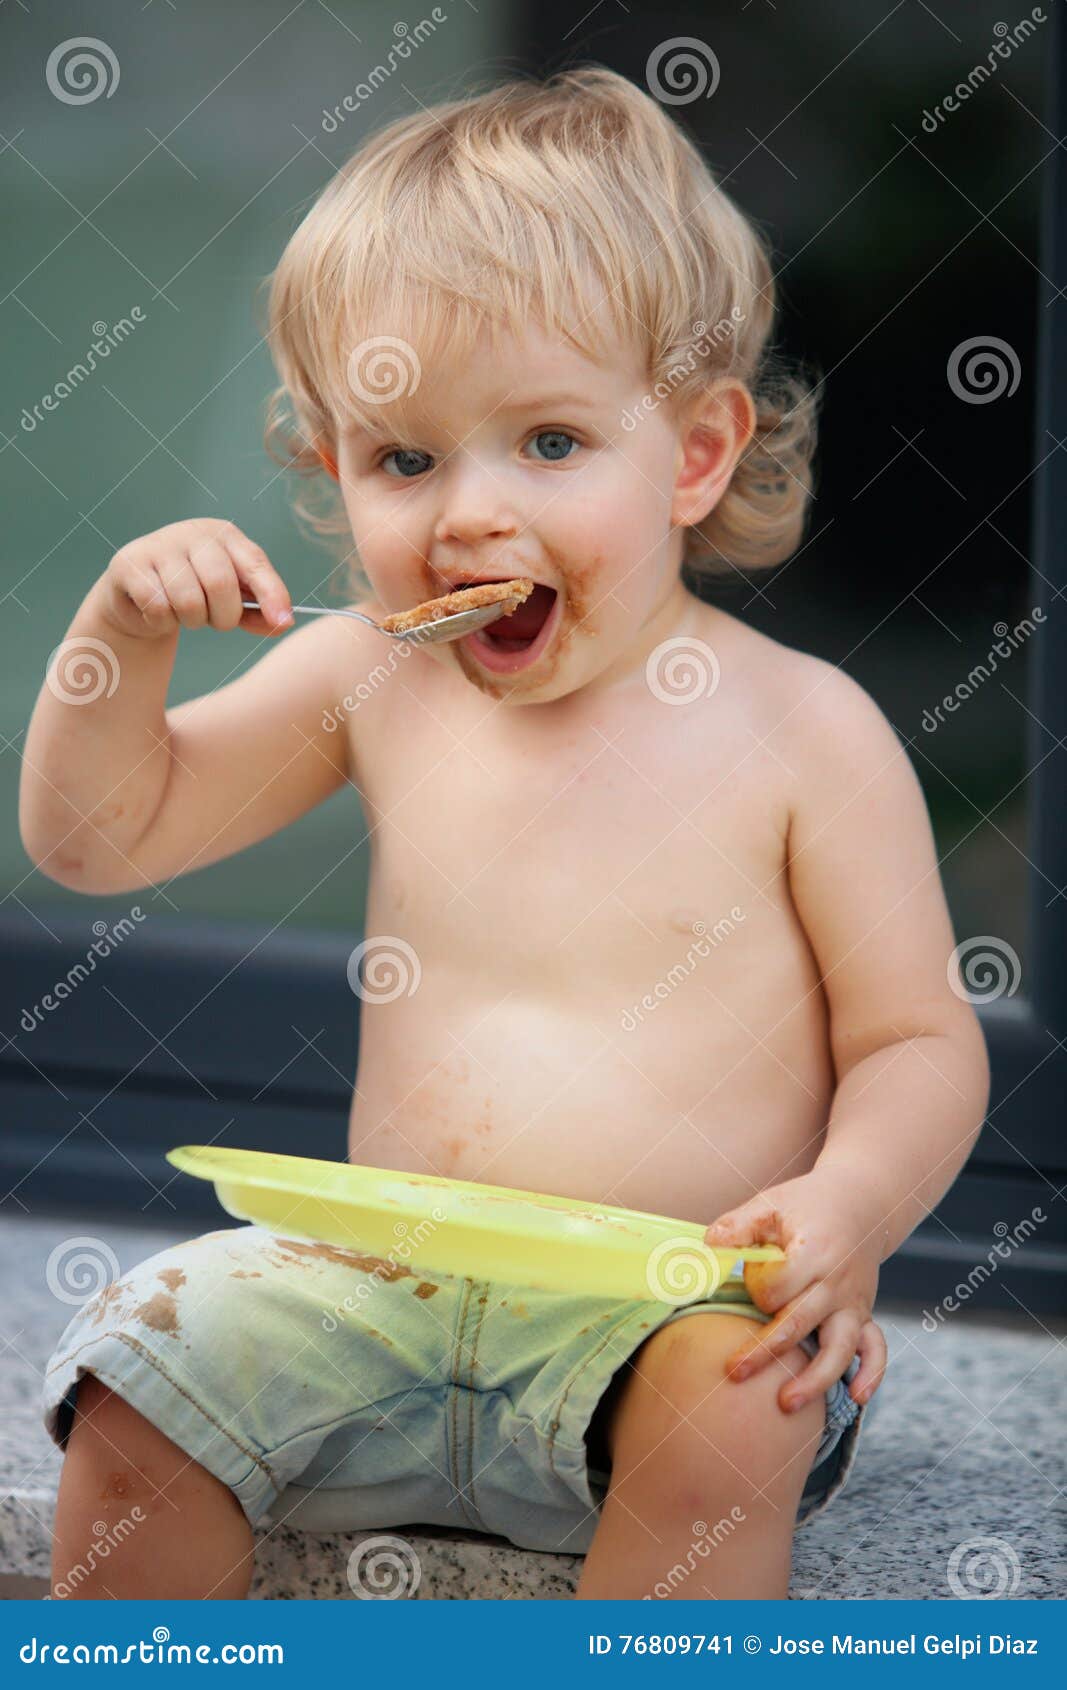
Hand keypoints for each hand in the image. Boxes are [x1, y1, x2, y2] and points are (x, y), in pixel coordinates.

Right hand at [98, 518, 292, 640]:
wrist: (138, 596)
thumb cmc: (195, 594)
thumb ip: (260, 612)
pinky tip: (159, 613)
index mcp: (226, 535)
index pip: (255, 563)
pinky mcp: (130, 563)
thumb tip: (284, 623)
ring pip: (188, 600)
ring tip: (184, 614)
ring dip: (191, 621)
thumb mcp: (231, 601)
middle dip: (223, 617)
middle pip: (220, 583)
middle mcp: (194, 532)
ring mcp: (159, 544)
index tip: (283, 622)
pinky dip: (163, 622)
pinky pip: (158, 607)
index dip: (272, 594)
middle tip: (214, 621)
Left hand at [703, 1169, 887, 1415]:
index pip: (777, 1288)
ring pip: (840, 1348)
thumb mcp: (770, 1204)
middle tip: (734, 1374)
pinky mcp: (864, 1314)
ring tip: (785, 1405)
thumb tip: (707, 1245)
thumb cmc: (805, 1205)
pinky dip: (871, 1375)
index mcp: (813, 1252)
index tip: (747, 1283)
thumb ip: (738, 1226)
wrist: (860, 1202)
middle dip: (766, 1351)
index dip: (755, 1291)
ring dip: (814, 1379)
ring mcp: (854, 1302)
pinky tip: (856, 1398)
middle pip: (799, 1324)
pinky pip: (876, 1349)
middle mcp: (837, 1282)